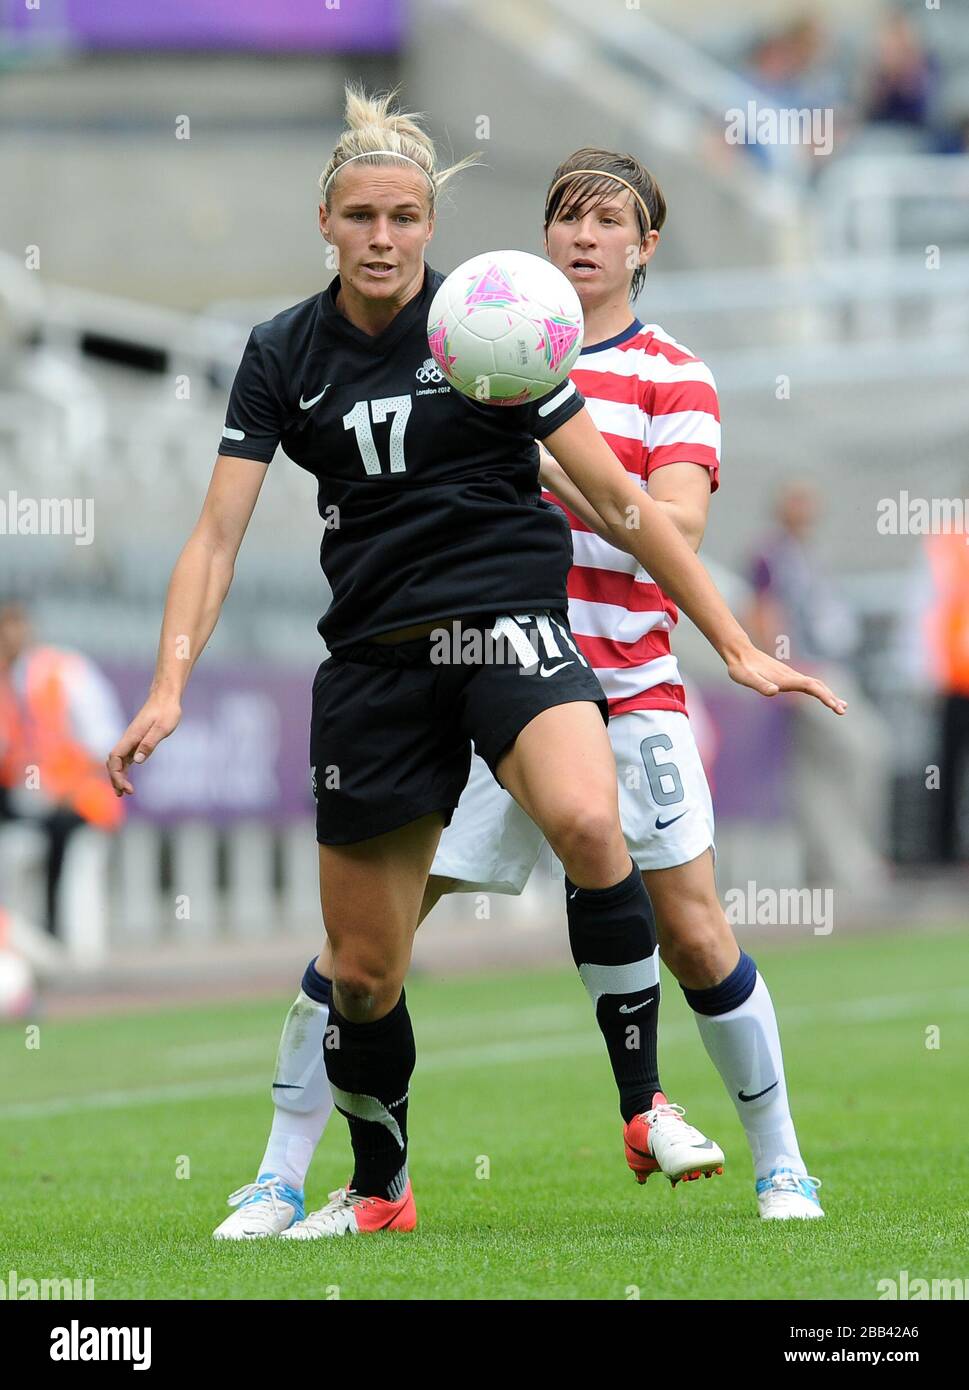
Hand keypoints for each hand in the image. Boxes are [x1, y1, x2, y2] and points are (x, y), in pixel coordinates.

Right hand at [106, 693, 181, 795]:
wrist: (165, 698)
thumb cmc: (166, 711)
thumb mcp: (162, 728)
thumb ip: (149, 743)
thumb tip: (137, 761)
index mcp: (131, 737)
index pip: (115, 758)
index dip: (116, 774)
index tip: (125, 787)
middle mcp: (128, 739)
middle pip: (113, 761)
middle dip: (115, 778)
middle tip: (124, 793)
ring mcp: (131, 740)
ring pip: (118, 761)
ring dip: (118, 776)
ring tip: (123, 792)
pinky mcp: (137, 740)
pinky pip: (125, 758)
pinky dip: (124, 769)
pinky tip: (127, 778)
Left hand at [725, 642, 846, 713]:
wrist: (739, 653)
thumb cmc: (740, 668)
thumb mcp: (746, 678)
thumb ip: (759, 684)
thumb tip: (773, 692)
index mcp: (784, 679)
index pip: (810, 686)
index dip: (824, 696)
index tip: (835, 706)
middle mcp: (790, 676)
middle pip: (817, 686)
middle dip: (830, 698)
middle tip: (842, 711)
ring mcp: (790, 675)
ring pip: (815, 684)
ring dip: (828, 695)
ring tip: (841, 707)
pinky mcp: (787, 676)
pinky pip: (808, 684)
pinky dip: (820, 691)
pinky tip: (822, 696)